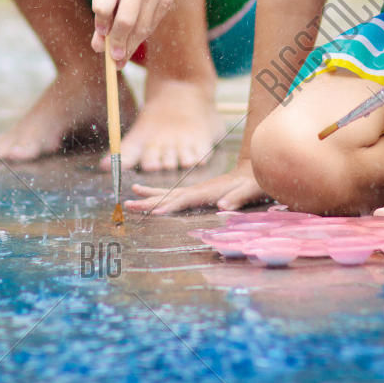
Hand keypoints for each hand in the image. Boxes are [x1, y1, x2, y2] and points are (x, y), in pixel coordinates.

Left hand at [89, 0, 174, 66]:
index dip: (100, 25)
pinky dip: (141, 37)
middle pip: (125, 20)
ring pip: (142, 27)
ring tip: (120, 60)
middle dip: (117, 43)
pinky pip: (152, 25)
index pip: (104, 6)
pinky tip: (133, 44)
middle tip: (112, 60)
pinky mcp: (167, 0)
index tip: (100, 37)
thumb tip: (98, 47)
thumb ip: (104, 12)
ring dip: (130, 47)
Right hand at [125, 160, 268, 214]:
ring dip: (149, 196)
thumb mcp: (250, 190)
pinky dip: (160, 195)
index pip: (185, 199)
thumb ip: (237, 197)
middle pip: (169, 194)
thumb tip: (222, 205)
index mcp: (208, 190)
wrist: (255, 170)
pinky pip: (174, 194)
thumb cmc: (254, 182)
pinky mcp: (197, 191)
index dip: (170, 205)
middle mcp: (198, 188)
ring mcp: (196, 189)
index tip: (155, 212)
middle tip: (128, 205)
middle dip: (149, 200)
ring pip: (168, 193)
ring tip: (130, 198)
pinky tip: (150, 196)